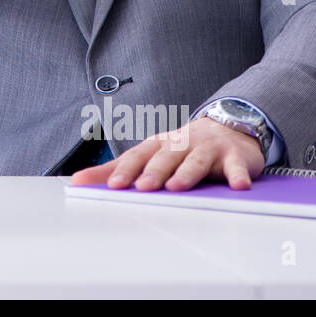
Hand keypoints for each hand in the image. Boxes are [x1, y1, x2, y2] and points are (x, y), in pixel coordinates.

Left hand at [68, 117, 265, 190]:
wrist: (226, 129)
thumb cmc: (180, 148)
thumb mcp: (147, 155)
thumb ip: (114, 169)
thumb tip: (77, 181)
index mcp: (157, 145)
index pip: (138, 156)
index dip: (126, 170)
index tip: (113, 185)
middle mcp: (180, 143)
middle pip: (165, 157)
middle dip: (154, 171)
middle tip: (143, 188)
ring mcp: (207, 148)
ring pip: (196, 160)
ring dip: (187, 173)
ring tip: (177, 186)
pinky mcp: (233, 156)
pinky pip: (236, 166)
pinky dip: (237, 175)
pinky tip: (238, 186)